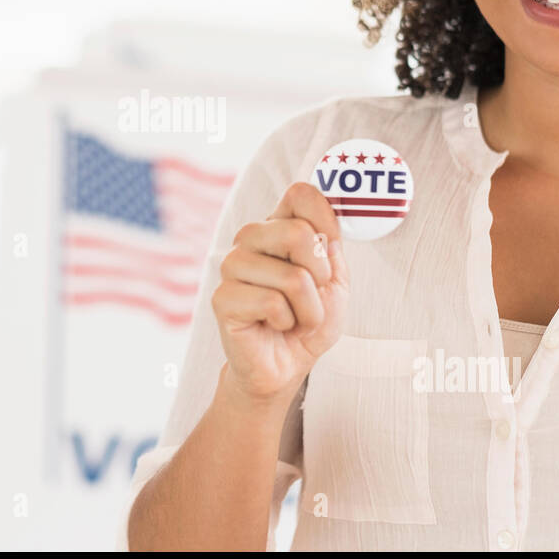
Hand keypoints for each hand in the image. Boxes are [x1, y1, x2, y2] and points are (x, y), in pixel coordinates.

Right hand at [211, 181, 349, 402]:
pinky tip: (276, 325)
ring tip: (295, 316)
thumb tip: (328, 219)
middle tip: (312, 295)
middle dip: (320, 275)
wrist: (286, 364)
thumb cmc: (307, 320)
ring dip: (308, 308)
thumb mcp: (335, 281)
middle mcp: (251, 239)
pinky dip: (287, 321)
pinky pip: (273, 303)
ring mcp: (233, 266)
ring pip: (292, 277)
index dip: (325, 221)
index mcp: (277, 226)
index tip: (327, 253)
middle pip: (297, 232)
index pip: (300, 194)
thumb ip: (333, 246)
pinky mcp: (223, 298)